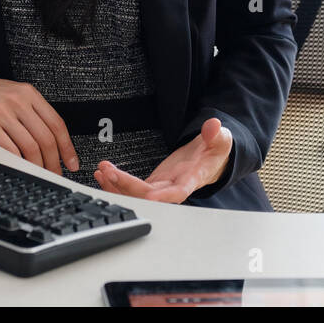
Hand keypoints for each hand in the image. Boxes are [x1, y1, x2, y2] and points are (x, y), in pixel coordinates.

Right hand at [0, 68, 78, 175]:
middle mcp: (18, 101)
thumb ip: (30, 111)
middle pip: (46, 138)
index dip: (67, 147)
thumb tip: (50, 139)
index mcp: (28, 93)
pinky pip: (10, 149)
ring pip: (31, 146)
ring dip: (38, 166)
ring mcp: (3, 112)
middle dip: (54, 161)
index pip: (56, 123)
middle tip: (56, 174)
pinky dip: (19, 162)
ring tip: (40, 174)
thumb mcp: (11, 94)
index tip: (71, 162)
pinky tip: (21, 168)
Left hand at [94, 117, 231, 202]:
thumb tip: (213, 126)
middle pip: (148, 194)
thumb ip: (216, 134)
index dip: (162, 196)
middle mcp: (173, 187)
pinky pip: (131, 188)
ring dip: (116, 185)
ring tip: (101, 170)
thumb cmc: (215, 152)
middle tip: (108, 172)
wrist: (209, 161)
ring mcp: (161, 187)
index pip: (177, 192)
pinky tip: (102, 173)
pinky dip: (116, 183)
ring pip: (136, 193)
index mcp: (191, 179)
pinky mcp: (152, 183)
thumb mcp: (221, 141)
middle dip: (127, 185)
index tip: (147, 195)